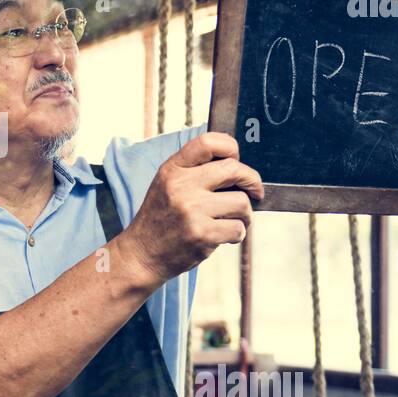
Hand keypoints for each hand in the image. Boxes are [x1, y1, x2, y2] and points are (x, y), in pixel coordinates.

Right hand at [116, 132, 263, 287]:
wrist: (142, 254)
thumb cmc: (160, 218)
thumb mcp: (166, 184)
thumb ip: (194, 170)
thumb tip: (237, 163)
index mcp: (172, 170)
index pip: (208, 142)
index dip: (230, 147)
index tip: (236, 160)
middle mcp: (181, 186)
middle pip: (233, 170)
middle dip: (252, 181)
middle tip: (255, 191)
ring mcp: (191, 211)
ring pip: (242, 202)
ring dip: (245, 214)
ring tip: (232, 220)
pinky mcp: (202, 235)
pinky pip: (238, 229)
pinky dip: (237, 234)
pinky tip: (223, 236)